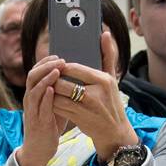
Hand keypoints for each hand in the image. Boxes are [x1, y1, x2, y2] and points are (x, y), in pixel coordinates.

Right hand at [16, 55, 64, 165]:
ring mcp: (32, 111)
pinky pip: (38, 107)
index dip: (45, 62)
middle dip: (46, 66)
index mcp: (34, 94)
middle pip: (32, 75)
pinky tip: (52, 89)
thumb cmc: (48, 126)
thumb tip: (72, 78)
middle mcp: (30, 100)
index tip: (58, 55)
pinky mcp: (37, 122)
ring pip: (33, 89)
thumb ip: (59, 92)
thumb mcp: (54, 105)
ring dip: (46, 78)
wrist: (39, 150)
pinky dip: (45, 96)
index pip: (36, 72)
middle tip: (60, 59)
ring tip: (57, 70)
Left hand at [50, 31, 135, 162]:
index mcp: (103, 80)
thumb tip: (105, 33)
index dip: (62, 67)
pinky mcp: (78, 119)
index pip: (75, 68)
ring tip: (50, 89)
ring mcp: (86, 108)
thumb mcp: (113, 79)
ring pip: (58, 95)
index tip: (58, 67)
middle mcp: (96, 93)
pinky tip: (52, 101)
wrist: (114, 132)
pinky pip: (58, 107)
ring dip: (51, 92)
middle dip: (54, 81)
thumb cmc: (111, 103)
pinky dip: (52, 103)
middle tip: (51, 79)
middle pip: (63, 82)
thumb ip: (108, 55)